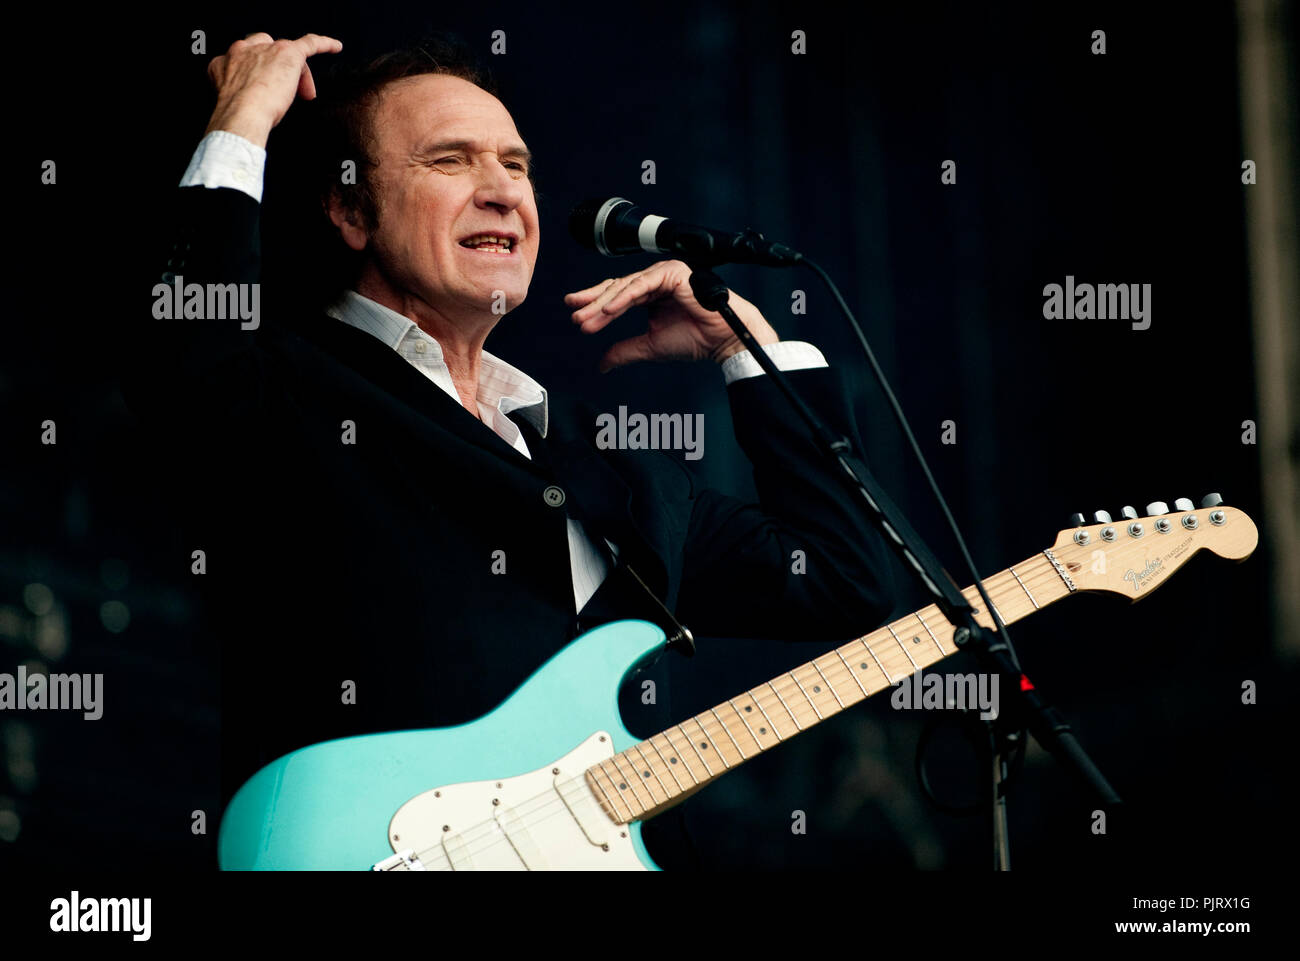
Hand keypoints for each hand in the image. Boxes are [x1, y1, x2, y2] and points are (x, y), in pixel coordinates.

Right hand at [203, 32, 343, 146]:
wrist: (242, 113)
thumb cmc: (238, 114)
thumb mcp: (235, 101)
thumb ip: (243, 92)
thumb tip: (260, 102)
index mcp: (227, 61)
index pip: (248, 58)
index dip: (261, 71)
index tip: (267, 86)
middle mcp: (244, 50)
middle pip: (267, 52)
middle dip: (279, 70)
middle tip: (288, 92)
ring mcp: (265, 49)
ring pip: (286, 53)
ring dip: (297, 73)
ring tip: (305, 94)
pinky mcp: (287, 52)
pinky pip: (309, 43)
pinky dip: (324, 45)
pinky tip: (336, 48)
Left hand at [565, 259, 778, 372]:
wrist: (722, 340)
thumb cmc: (694, 340)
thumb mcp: (649, 346)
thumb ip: (625, 351)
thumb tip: (602, 364)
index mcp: (650, 293)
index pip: (616, 297)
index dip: (594, 307)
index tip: (576, 319)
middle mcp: (655, 280)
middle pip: (616, 289)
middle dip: (592, 303)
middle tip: (574, 316)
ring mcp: (663, 273)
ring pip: (625, 286)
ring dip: (603, 303)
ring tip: (585, 318)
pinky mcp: (672, 273)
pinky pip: (642, 285)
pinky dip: (623, 298)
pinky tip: (607, 310)